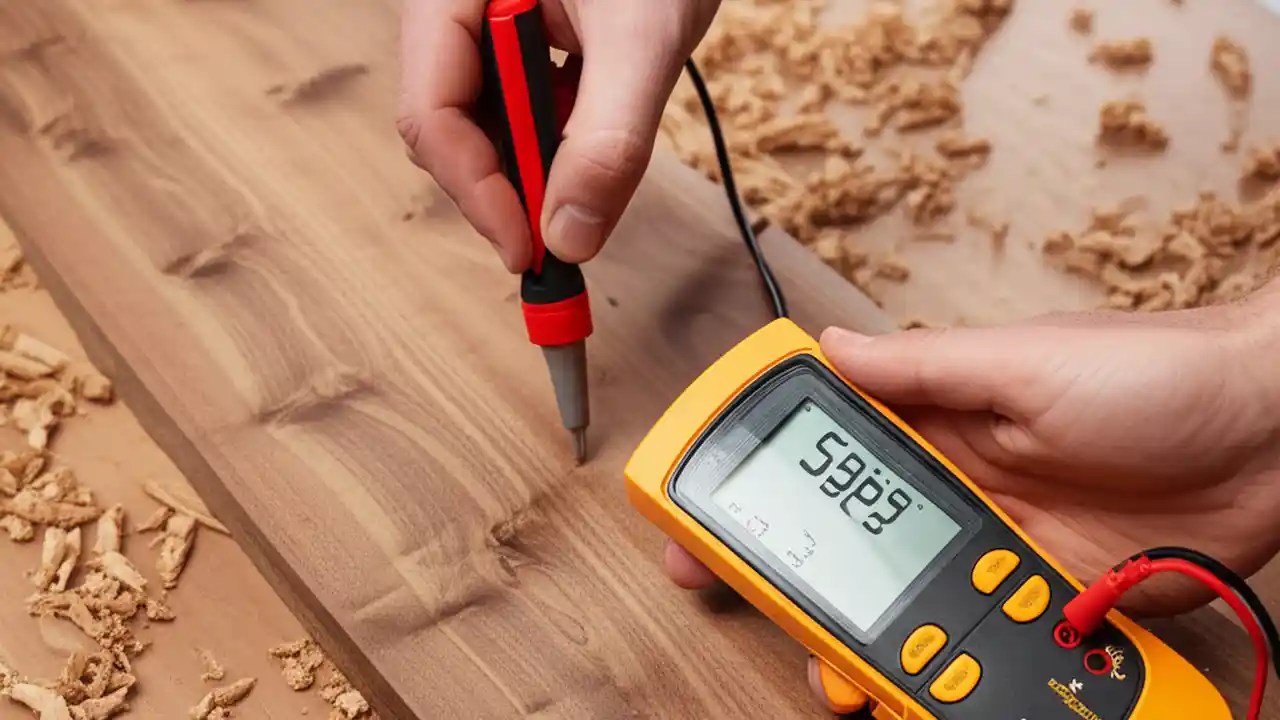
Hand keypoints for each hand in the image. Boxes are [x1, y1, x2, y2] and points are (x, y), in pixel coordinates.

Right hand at [398, 0, 719, 271]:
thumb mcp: (641, 36)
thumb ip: (608, 139)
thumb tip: (570, 238)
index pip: (430, 111)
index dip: (476, 192)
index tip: (528, 251)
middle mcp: (456, 8)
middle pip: (450, 124)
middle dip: (504, 186)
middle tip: (559, 240)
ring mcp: (487, 19)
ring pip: (486, 120)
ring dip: (532, 166)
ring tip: (584, 187)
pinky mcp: (524, 32)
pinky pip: (521, 100)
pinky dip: (555, 137)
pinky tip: (590, 145)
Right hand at [665, 283, 1279, 706]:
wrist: (1276, 431)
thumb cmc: (1154, 372)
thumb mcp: (1022, 360)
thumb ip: (922, 368)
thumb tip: (828, 344)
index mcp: (942, 428)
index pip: (831, 464)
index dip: (765, 495)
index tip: (704, 522)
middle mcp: (963, 492)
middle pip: (860, 548)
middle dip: (798, 584)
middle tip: (753, 609)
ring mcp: (1006, 551)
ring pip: (916, 607)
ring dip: (874, 641)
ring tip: (842, 674)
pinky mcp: (1056, 601)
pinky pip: (991, 644)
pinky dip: (956, 673)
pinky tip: (922, 694)